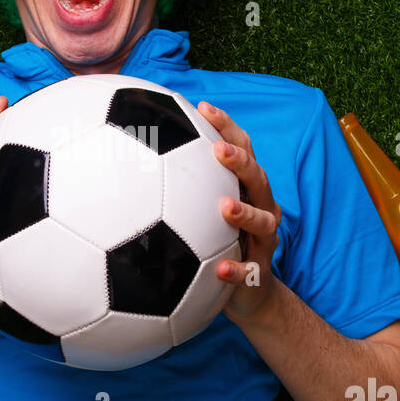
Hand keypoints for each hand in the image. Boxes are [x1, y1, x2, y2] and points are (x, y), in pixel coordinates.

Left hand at [198, 101, 282, 325]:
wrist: (248, 293)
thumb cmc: (218, 241)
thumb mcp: (202, 209)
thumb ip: (182, 180)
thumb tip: (136, 146)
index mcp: (247, 188)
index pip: (243, 149)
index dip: (227, 127)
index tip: (203, 107)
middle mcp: (261, 208)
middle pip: (258, 178)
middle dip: (240, 162)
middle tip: (218, 151)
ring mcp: (263, 240)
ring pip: (263, 222)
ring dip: (245, 213)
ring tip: (225, 207)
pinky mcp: (258, 273)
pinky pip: (250, 271)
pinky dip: (237, 270)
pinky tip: (220, 269)